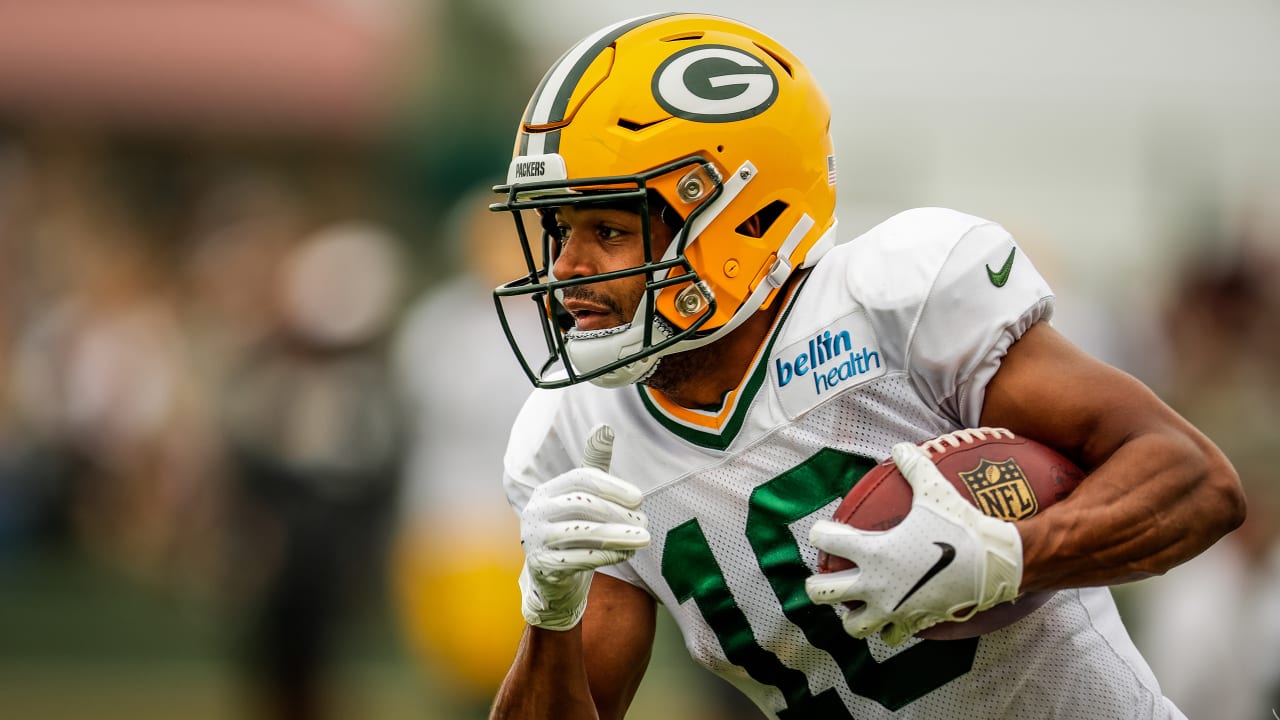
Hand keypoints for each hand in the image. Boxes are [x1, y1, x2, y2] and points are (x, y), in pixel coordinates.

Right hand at [519, 425, 649, 630]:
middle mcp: (536, 511)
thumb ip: (594, 465)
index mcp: (547, 490)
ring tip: (644, 538)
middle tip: (645, 522)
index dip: (613, 486)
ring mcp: (535, 539)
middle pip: (581, 503)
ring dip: (617, 535)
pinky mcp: (541, 566)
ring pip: (580, 533)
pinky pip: (577, 559)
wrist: (551, 577)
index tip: (640, 498)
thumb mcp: (584, 497)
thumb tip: (604, 426)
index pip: (581, 478)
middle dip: (617, 512)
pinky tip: (626, 554)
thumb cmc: (573, 529)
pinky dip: (605, 556)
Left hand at [805, 442, 1022, 645]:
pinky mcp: (912, 623)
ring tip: (852, 604)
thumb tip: (900, 446)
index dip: (820, 534)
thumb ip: (914, 466)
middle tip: (821, 574)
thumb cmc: (959, 526)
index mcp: (873, 552)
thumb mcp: (935, 490)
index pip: (827, 543)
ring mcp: (892, 609)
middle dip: (816, 584)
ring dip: (848, 615)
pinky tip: (890, 614)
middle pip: (823, 593)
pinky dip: (885, 629)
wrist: (993, 563)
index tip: (824, 532)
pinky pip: (889, 636)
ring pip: (852, 626)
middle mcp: (875, 585)